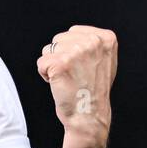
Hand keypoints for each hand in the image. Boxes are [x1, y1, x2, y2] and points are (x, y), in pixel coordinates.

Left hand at [35, 25, 116, 144]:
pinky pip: (41, 63)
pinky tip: (60, 84)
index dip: (72, 50)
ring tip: (69, 79)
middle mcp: (93, 41)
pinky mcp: (60, 64)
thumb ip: (92, 43)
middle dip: (61, 57)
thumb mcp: (104, 59)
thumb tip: (73, 34)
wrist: (89, 115)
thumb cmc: (93, 90)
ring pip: (48, 50)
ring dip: (53, 65)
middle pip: (59, 39)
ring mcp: (76, 52)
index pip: (73, 32)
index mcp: (106, 37)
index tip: (83, 67)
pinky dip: (45, 75)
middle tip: (75, 75)